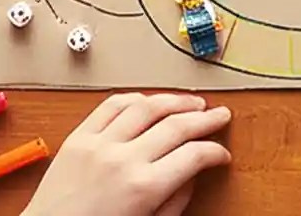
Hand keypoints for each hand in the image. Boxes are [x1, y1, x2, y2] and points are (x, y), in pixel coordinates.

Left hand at [23, 93, 230, 215]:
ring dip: (175, 100)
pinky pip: (112, 105)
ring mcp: (99, 144)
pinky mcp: (79, 137)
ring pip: (147, 106)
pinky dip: (135, 98)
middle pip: (177, 126)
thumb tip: (191, 177)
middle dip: (206, 118)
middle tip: (221, 115)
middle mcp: (123, 160)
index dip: (215, 152)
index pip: (194, 155)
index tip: (221, 154)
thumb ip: (173, 202)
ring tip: (192, 101)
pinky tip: (149, 100)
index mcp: (144, 188)